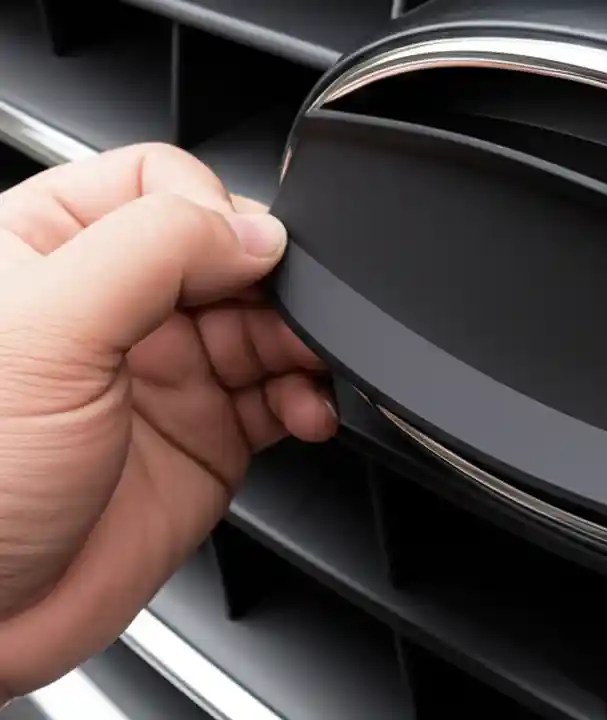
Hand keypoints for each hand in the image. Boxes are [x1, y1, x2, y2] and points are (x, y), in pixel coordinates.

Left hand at [0, 144, 335, 697]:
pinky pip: (282, 397)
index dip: (215, 210)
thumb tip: (254, 229)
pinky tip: (307, 411)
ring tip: (311, 368)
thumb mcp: (45, 331)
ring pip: (268, 324)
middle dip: (277, 282)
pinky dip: (310, 399)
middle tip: (295, 317)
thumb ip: (155, 252)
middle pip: (230, 254)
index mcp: (48, 251)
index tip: (241, 256)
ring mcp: (163, 372)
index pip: (160, 183)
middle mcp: (113, 306)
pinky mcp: (205, 436)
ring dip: (305, 342)